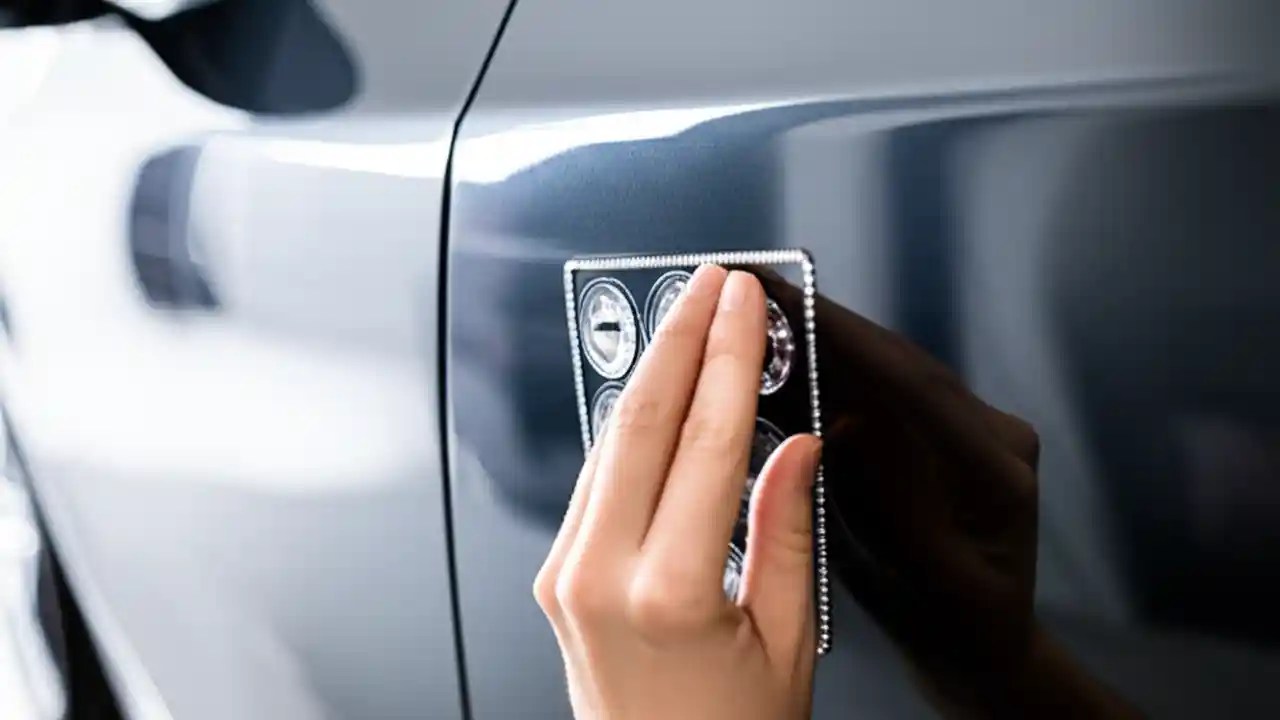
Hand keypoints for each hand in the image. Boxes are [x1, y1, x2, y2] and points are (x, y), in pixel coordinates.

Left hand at [534, 266, 821, 719]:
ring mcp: (568, 573)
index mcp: (671, 591)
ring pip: (610, 441)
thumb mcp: (788, 641)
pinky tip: (656, 394)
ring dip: (652, 372)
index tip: (745, 304)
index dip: (730, 358)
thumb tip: (795, 447)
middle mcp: (603, 573)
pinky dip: (630, 425)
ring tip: (686, 320)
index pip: (707, 440)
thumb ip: (788, 533)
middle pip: (644, 420)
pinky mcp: (557, 577)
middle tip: (708, 283)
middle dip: (680, 337)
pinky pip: (595, 478)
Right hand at [760, 275, 1140, 717]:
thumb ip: (895, 508)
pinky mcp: (945, 434)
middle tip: (755, 288)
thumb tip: (843, 426)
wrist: (982, 648)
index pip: (913, 385)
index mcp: (997, 471)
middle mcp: (992, 435)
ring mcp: (972, 430)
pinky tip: (789, 356)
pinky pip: (886, 391)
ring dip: (827, 339)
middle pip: (899, 363)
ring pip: (889, 369)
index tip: (787, 300)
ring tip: (761, 310)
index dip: (845, 337)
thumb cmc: (958, 631)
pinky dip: (835, 371)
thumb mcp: (928, 585)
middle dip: (827, 323)